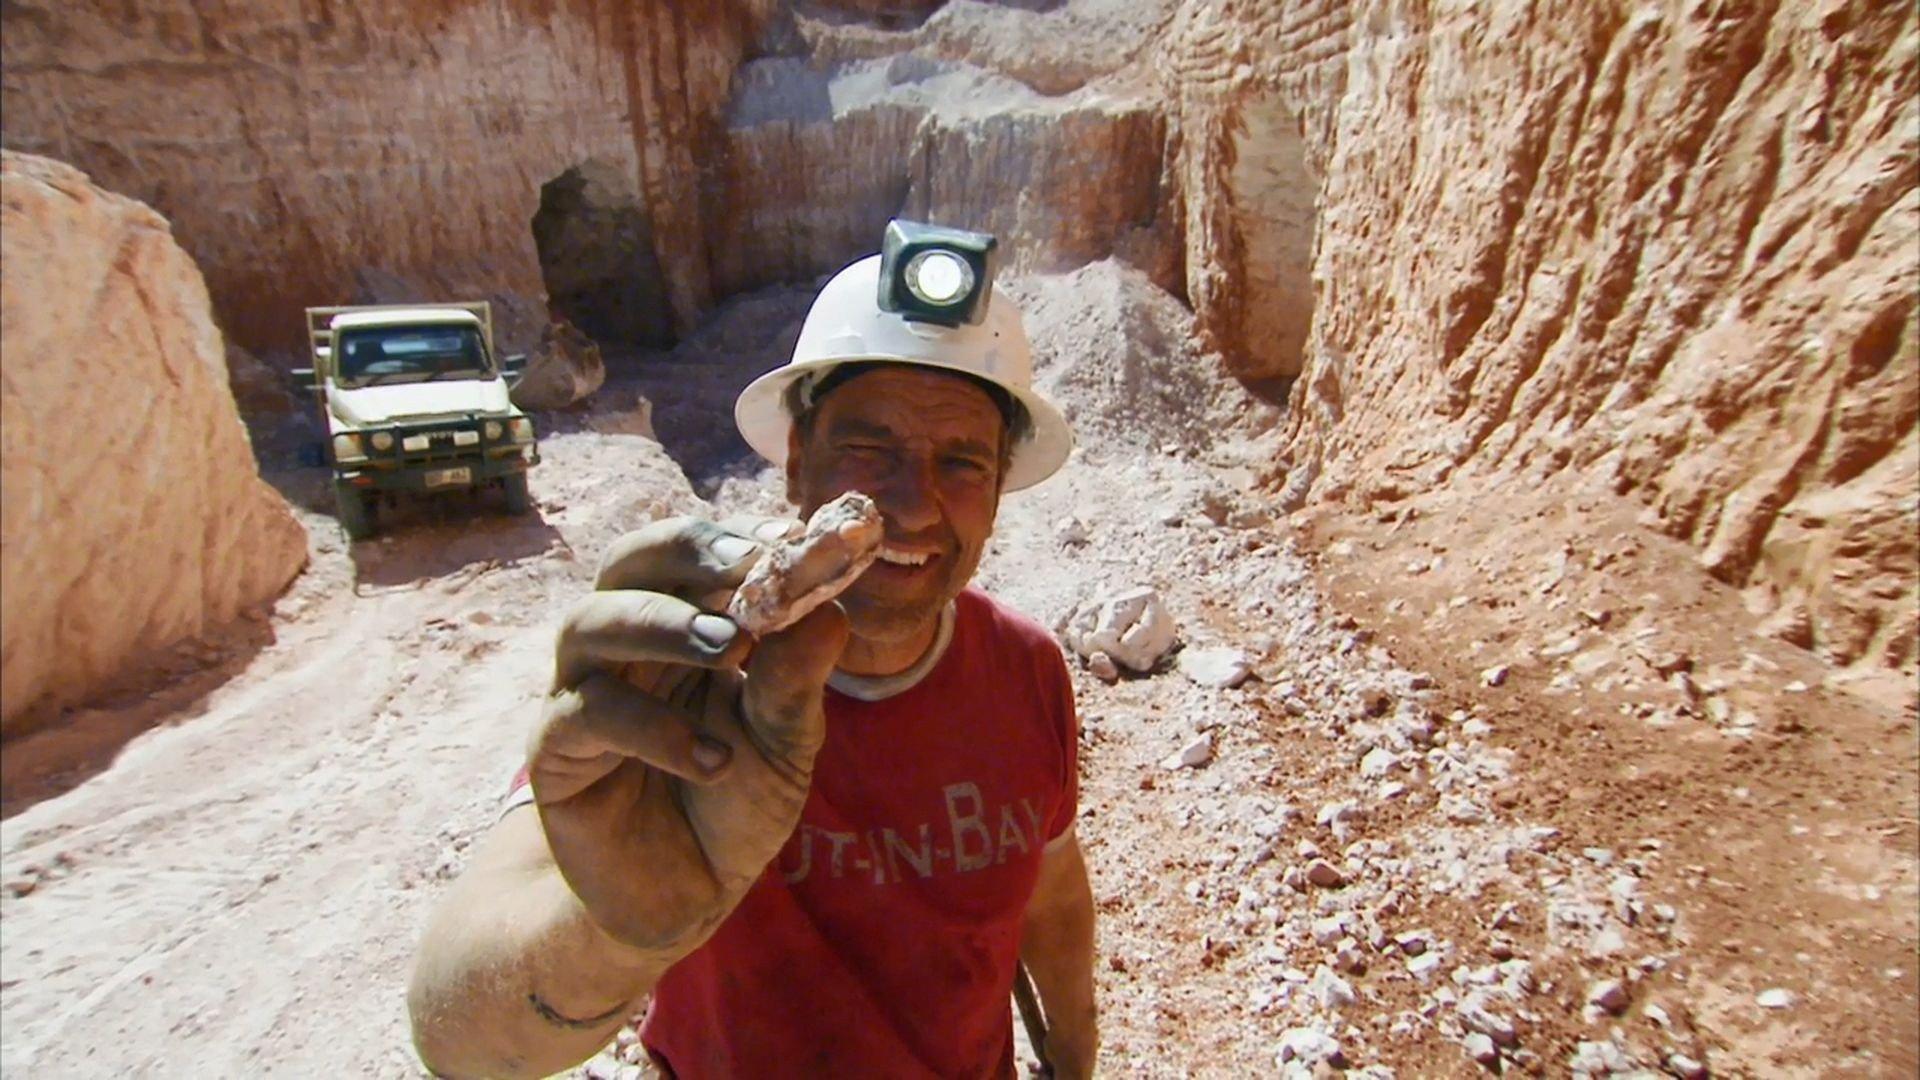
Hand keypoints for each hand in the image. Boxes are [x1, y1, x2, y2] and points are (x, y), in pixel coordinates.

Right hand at [527, 515, 849, 956]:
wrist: (685, 895)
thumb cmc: (733, 802)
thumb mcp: (785, 741)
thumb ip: (798, 678)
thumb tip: (829, 608)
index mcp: (684, 624)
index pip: (696, 554)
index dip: (739, 540)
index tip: (793, 541)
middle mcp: (626, 643)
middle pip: (628, 561)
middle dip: (688, 556)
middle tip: (748, 571)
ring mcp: (582, 690)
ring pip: (592, 622)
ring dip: (665, 625)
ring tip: (729, 652)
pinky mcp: (554, 751)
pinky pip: (587, 715)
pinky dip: (653, 729)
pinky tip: (713, 761)